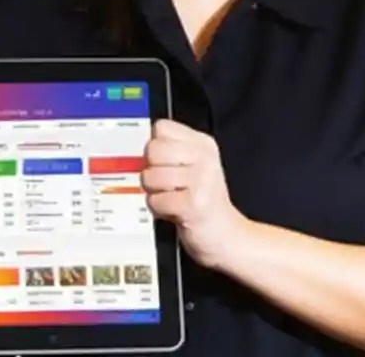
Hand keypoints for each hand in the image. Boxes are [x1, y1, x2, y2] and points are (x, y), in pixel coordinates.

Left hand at [142, 119, 249, 269]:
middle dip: (151, 170)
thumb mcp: (195, 168)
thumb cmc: (203, 202)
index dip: (156, 147)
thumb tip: (139, 143)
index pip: (162, 128)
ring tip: (172, 199)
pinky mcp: (194, 204)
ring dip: (154, 193)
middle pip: (152, 149)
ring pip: (150, 176)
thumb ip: (171, 152)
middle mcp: (204, 157)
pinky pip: (155, 201)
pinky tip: (174, 212)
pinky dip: (158, 210)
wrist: (225, 235)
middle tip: (167, 185)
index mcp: (203, 144)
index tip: (165, 164)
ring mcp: (201, 180)